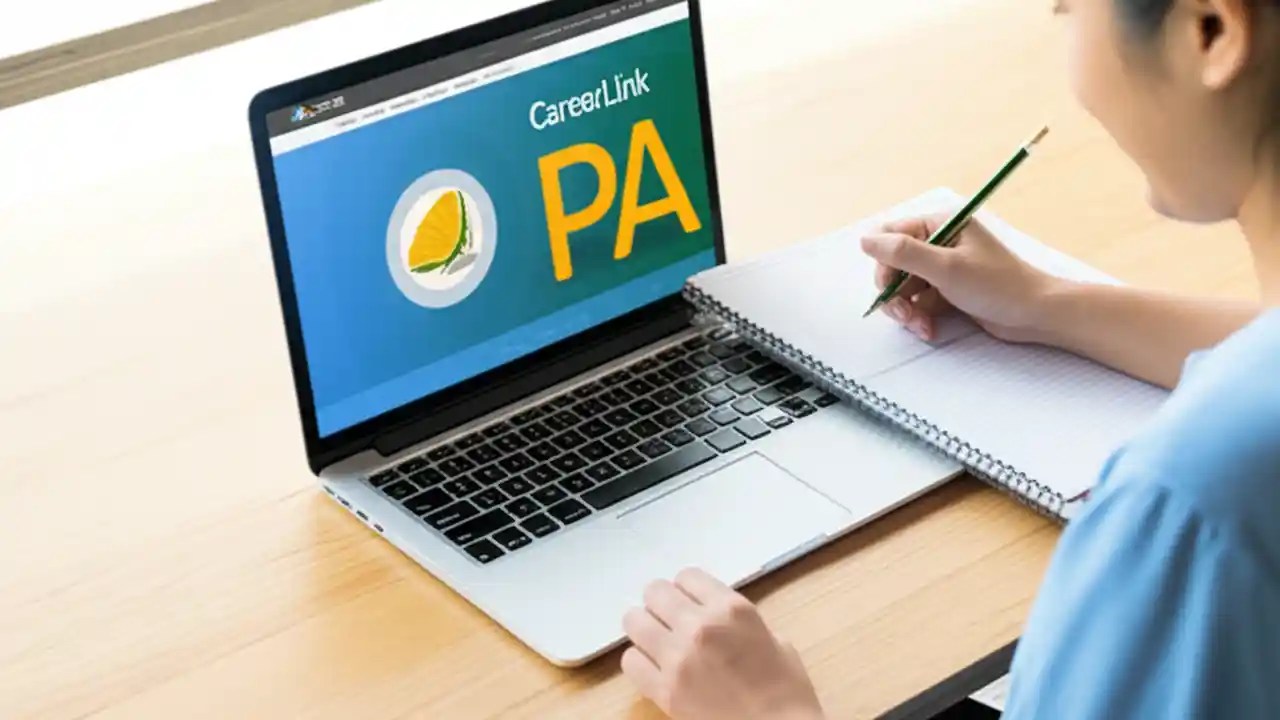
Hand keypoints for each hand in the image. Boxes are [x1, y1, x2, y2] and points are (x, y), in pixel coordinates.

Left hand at [621, 568, 824, 719]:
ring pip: (634, 621)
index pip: (687, 576)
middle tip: (667, 617)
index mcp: (731, 609)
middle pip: (655, 592)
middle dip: (660, 603)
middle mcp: (700, 627)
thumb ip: (736, 620)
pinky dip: (639, 660)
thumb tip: (709, 613)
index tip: (688, 600)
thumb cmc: (785, 689)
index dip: (686, 589)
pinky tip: (653, 666)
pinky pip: (631, 661)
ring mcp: (679, 659)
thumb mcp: (773, 638)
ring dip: (644, 627)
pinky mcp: (665, 691)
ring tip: (655, 639)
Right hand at [860, 213, 1062, 342]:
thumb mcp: (946, 268)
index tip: (888, 288)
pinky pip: (919, 301)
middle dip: (895, 293)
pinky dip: (919, 317)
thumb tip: (865, 240)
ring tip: (919, 326)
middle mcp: (939, 241)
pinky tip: (929, 329)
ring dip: (906, 310)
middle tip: (903, 315)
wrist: (1035, 314)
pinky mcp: (948, 290)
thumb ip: (903, 253)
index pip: (892, 236)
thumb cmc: (997, 285)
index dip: (884, 263)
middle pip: (894, 265)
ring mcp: (944, 267)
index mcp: (941, 224)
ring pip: (905, 287)